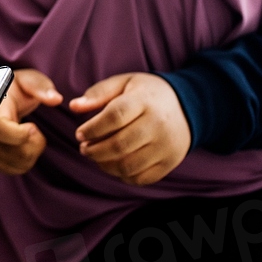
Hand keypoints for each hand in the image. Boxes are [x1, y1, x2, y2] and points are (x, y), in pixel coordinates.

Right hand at [0, 68, 61, 175]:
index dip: (19, 134)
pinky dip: (26, 160)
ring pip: (15, 163)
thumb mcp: (28, 80)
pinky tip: (24, 145)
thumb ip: (41, 87)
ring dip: (32, 152)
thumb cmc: (14, 89)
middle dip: (33, 143)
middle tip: (35, 129)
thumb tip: (55, 99)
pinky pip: (14, 169)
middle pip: (11, 151)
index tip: (34, 127)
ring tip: (29, 135)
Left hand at [70, 72, 189, 185]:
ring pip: (129, 165)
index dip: (93, 128)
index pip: (115, 117)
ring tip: (95, 156)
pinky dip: (122, 175)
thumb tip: (74, 106)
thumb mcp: (123, 83)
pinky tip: (113, 165)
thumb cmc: (146, 94)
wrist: (187, 106)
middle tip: (83, 148)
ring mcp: (166, 146)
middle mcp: (158, 125)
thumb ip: (98, 93)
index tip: (79, 134)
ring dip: (105, 165)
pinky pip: (142, 178)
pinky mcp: (170, 162)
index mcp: (145, 101)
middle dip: (95, 150)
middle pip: (120, 144)